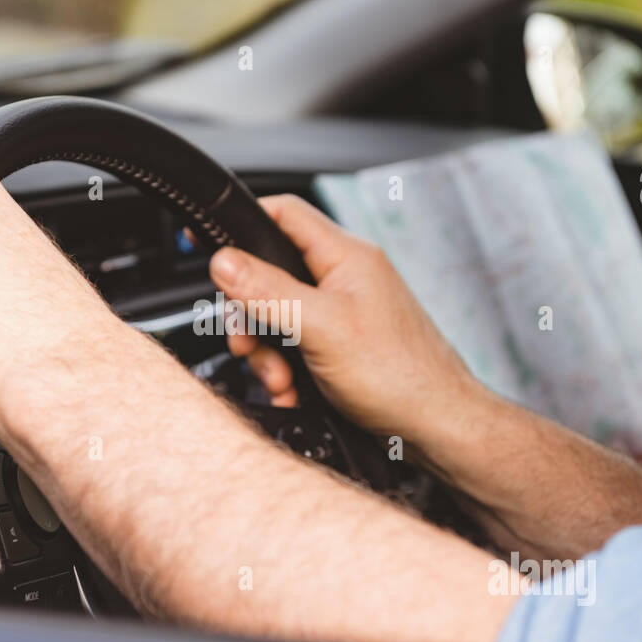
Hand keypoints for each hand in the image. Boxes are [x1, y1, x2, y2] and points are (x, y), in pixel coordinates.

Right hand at [208, 194, 477, 442]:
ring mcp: (343, 312)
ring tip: (280, 380)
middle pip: (269, 274)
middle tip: (249, 344)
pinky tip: (293, 393)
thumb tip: (224, 261)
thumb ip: (269, 291)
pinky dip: (285, 372)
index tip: (203, 241)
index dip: (240, 223)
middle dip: (250, 315)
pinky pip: (295, 347)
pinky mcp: (341, 345)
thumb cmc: (401, 375)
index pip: (282, 214)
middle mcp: (344, 278)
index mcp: (346, 256)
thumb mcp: (321, 327)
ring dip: (267, 353)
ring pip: (277, 317)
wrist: (437, 427)